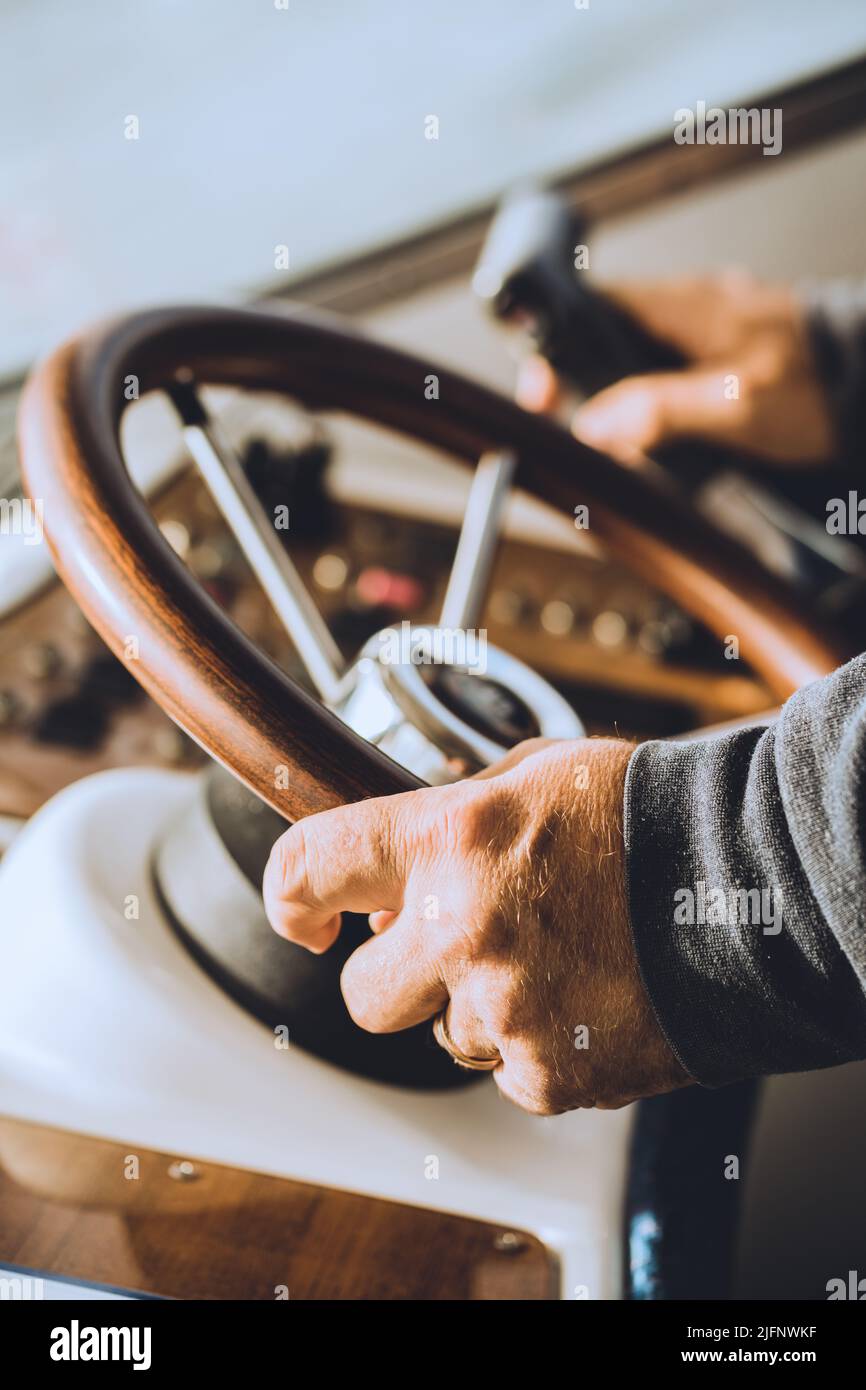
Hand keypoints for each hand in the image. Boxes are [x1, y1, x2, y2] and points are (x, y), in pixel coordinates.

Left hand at [263, 737, 687, 1114]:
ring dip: (478, 1007)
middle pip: (361, 993)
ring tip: (555, 961)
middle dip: (390, 974)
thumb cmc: (644, 817)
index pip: (310, 866)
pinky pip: (508, 1072)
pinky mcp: (551, 1074)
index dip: (289, 895)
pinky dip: (537, 1046)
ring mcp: (507, 1009)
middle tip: (448, 950)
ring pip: (443, 1035)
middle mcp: (464, 928)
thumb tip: (395, 866)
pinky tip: (586, 998)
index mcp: (451, 838)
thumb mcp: (536, 774)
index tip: (304, 916)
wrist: (747, 885)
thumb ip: (453, 814)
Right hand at [517, 271, 835, 466]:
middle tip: (573, 423)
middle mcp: (695, 302)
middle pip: (610, 328)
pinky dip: (654, 388)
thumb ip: (661, 411)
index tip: (543, 392)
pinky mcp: (733, 341)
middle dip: (582, 375)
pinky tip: (661, 426)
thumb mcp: (735, 407)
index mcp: (685, 307)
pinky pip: (673, 358)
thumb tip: (594, 423)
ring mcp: (715, 319)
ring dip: (620, 387)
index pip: (594, 306)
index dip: (556, 347)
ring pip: (641, 345)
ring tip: (614, 436)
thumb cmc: (819, 390)